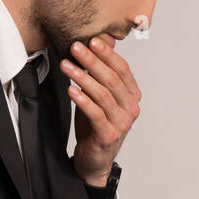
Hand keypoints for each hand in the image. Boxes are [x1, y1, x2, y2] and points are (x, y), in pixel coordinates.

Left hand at [61, 33, 140, 185]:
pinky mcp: (109, 135)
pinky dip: (83, 100)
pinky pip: (95, 113)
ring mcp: (122, 122)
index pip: (122, 69)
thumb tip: (97, 43)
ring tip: (66, 65)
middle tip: (76, 47)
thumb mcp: (100, 96)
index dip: (108, 54)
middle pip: (112, 79)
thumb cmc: (96, 124)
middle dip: (93, 61)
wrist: (95, 158)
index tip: (92, 40)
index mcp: (132, 96)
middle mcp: (131, 108)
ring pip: (103, 95)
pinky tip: (71, 89)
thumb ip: (101, 74)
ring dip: (82, 77)